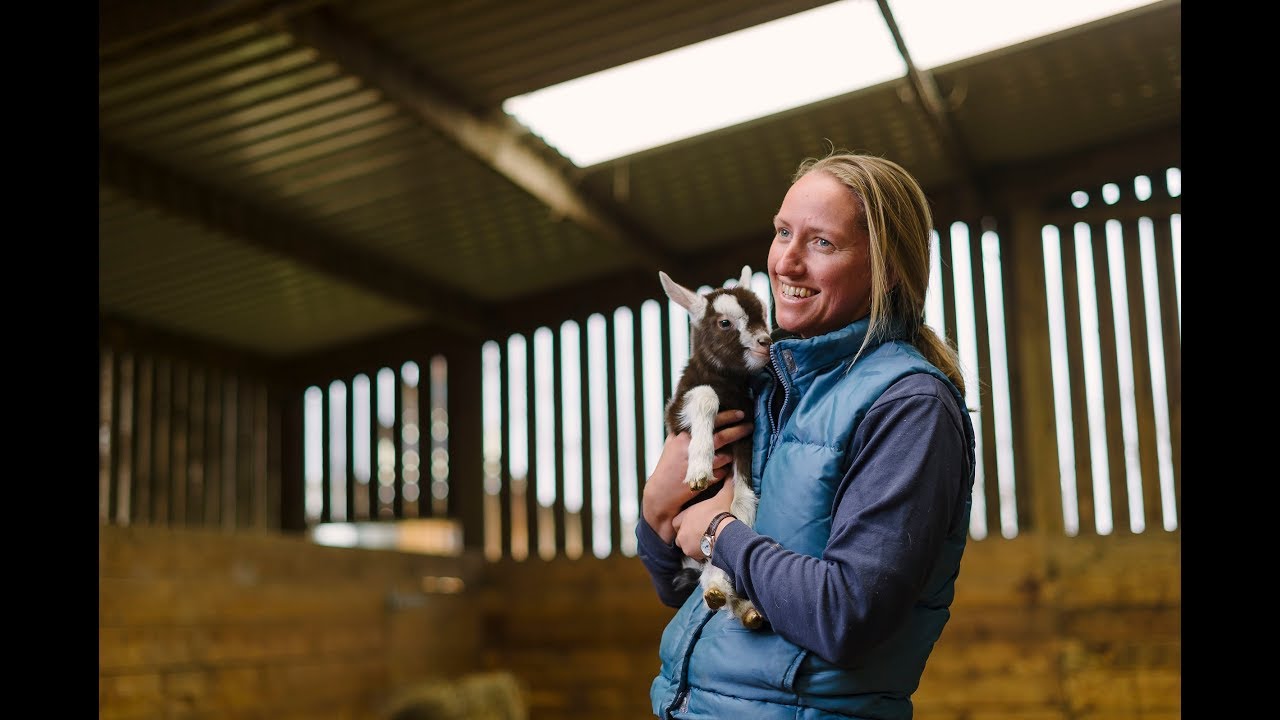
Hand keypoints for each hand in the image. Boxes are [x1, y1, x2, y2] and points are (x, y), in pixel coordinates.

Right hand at [641, 409, 751, 543]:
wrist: (660, 494)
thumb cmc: (667, 468)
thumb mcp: (672, 444)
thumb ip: (686, 433)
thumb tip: (703, 419)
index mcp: (683, 436)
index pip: (708, 421)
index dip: (727, 416)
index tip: (740, 414)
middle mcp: (689, 448)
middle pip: (721, 437)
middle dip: (738, 430)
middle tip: (750, 427)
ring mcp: (697, 464)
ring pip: (724, 456)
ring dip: (731, 456)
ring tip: (731, 455)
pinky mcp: (702, 479)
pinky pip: (722, 472)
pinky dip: (724, 471)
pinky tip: (718, 472)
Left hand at [672, 478, 734, 558]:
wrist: (724, 532)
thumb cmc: (721, 513)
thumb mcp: (724, 496)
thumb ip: (726, 485)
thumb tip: (733, 474)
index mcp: (685, 515)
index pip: (676, 521)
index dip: (684, 523)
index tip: (694, 524)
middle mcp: (682, 529)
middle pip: (680, 535)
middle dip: (687, 536)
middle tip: (699, 535)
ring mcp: (685, 542)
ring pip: (685, 546)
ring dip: (692, 545)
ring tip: (705, 543)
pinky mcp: (690, 553)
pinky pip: (693, 555)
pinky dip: (698, 554)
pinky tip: (708, 550)